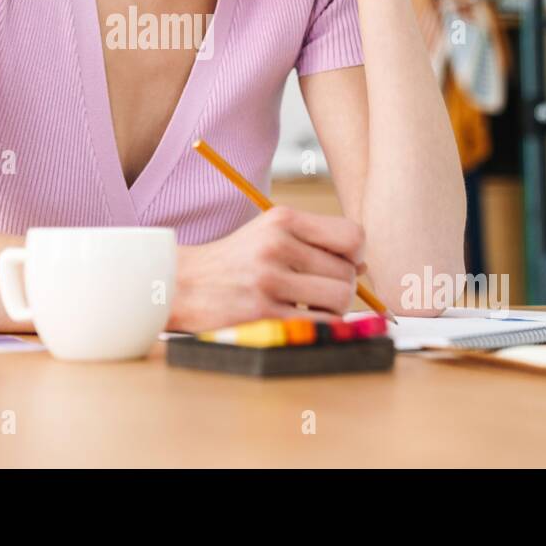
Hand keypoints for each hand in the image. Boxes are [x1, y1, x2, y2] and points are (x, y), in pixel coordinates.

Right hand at [168, 206, 368, 332]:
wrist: (182, 284)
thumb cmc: (234, 262)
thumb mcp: (269, 235)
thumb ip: (314, 243)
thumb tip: (363, 265)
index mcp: (281, 219)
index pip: (352, 236)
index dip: (357, 256)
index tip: (346, 265)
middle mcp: (276, 245)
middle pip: (347, 273)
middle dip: (341, 288)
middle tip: (317, 292)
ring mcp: (269, 280)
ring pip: (339, 300)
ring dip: (332, 310)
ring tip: (307, 305)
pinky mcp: (262, 313)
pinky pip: (318, 324)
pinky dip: (316, 326)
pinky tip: (295, 318)